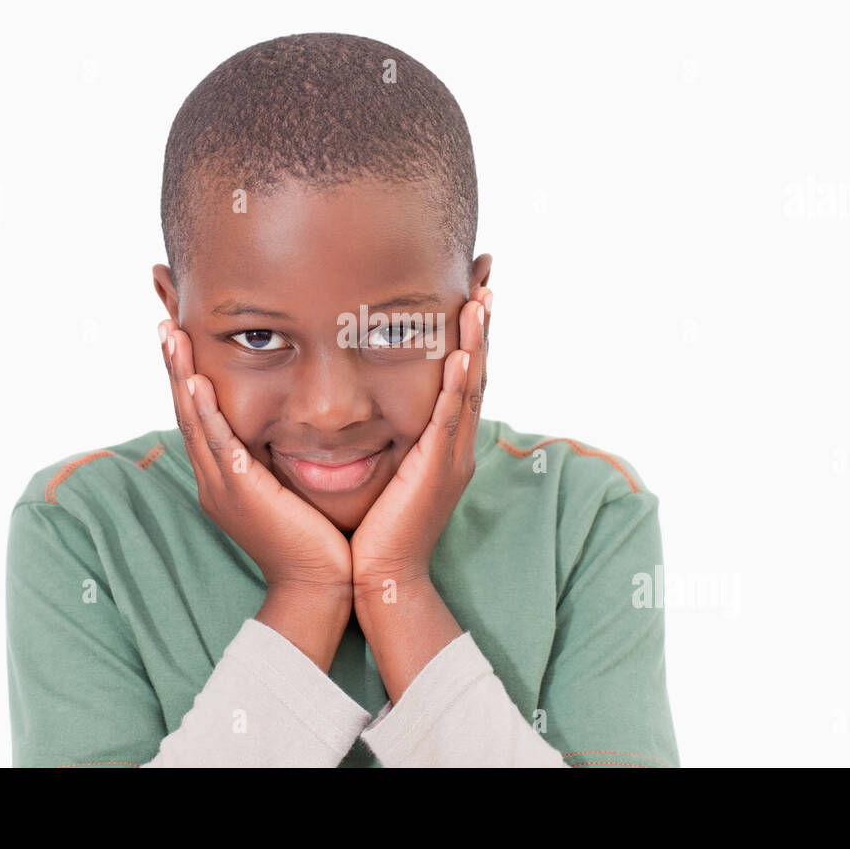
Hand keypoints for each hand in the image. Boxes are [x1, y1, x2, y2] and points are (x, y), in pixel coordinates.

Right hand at [158, 320, 352, 593]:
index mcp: (225, 477)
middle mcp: (214, 479)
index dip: (188, 377)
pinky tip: (197, 382)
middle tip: (163, 324)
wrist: (319, 586)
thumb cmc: (317, 540)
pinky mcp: (240, 492)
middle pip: (185, 411)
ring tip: (169, 337)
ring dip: (180, 376)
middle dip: (173, 367)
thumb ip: (285, 457)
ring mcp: (222, 487)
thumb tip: (294, 427)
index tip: (183, 339)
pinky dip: (204, 412)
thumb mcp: (293, 487)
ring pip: (193, 421)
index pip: (200, 416)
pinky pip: (217, 444)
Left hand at [349, 286, 490, 598]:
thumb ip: (382, 432)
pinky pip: (450, 420)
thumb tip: (361, 399)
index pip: (462, 371)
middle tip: (488, 273)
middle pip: (478, 368)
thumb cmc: (374, 526)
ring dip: (478, 341)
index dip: (469, 328)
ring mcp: (451, 456)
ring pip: (471, 387)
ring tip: (481, 299)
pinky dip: (459, 386)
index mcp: (443, 439)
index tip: (471, 285)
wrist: (381, 575)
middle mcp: (456, 442)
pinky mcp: (436, 471)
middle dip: (483, 320)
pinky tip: (462, 355)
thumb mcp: (384, 466)